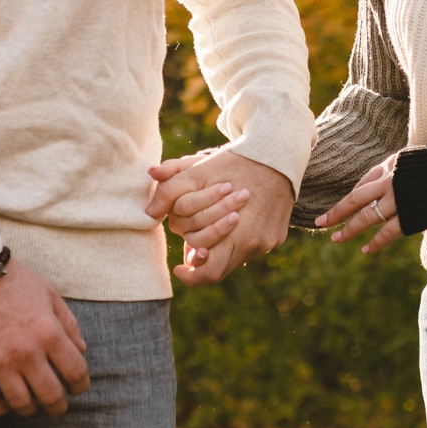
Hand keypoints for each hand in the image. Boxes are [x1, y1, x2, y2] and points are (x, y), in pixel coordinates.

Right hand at [0, 257, 89, 417]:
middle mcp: (26, 351)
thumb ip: (68, 323)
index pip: (76, 372)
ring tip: (31, 404)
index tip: (76, 387)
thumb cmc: (11, 281)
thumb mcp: (49, 293)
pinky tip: (4, 403)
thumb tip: (81, 350)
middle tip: (56, 406)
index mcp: (49, 332)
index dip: (80, 385)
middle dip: (58, 406)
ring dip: (30, 409)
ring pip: (21, 405)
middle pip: (51, 396)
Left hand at [146, 150, 293, 286]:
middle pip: (220, 270)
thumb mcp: (200, 169)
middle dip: (203, 264)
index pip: (207, 267)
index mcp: (233, 228)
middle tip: (191, 255)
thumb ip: (171, 188)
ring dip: (220, 252)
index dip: (191, 271)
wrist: (277, 155)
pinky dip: (238, 242)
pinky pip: (252, 249)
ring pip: (235, 260)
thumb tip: (149, 211)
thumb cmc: (235, 162)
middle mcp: (253, 240)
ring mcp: (267, 241)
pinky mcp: (276, 238)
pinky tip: (233, 227)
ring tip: (209, 236)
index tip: (179, 266)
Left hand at [317, 153, 402, 253]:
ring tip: (336, 239)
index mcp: (390, 165)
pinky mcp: (410, 215)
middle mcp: (389, 182)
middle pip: (356, 199)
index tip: (339, 208)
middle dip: (337, 213)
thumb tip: (390, 179)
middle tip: (320, 222)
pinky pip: (388, 232)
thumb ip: (399, 169)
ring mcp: (398, 199)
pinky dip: (376, 243)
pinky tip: (366, 250)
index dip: (349, 198)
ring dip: (350, 230)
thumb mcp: (413, 160)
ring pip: (366, 217)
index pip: (363, 183)